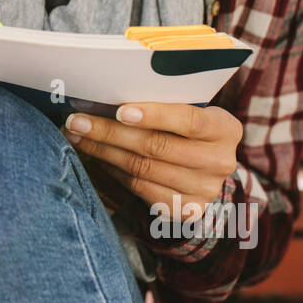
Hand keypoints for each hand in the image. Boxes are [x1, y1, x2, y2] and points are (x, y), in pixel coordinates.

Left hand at [59, 102, 242, 222]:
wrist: (204, 165)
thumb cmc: (186, 126)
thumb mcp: (188, 108)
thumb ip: (163, 101)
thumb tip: (108, 92)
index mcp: (225, 129)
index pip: (189, 120)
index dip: (154, 115)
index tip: (119, 110)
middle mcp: (220, 162)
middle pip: (157, 147)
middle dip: (110, 132)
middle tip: (77, 121)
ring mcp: (204, 190)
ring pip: (142, 168)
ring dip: (103, 152)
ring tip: (77, 137)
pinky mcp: (185, 210)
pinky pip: (139, 188)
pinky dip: (113, 170)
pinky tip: (96, 157)